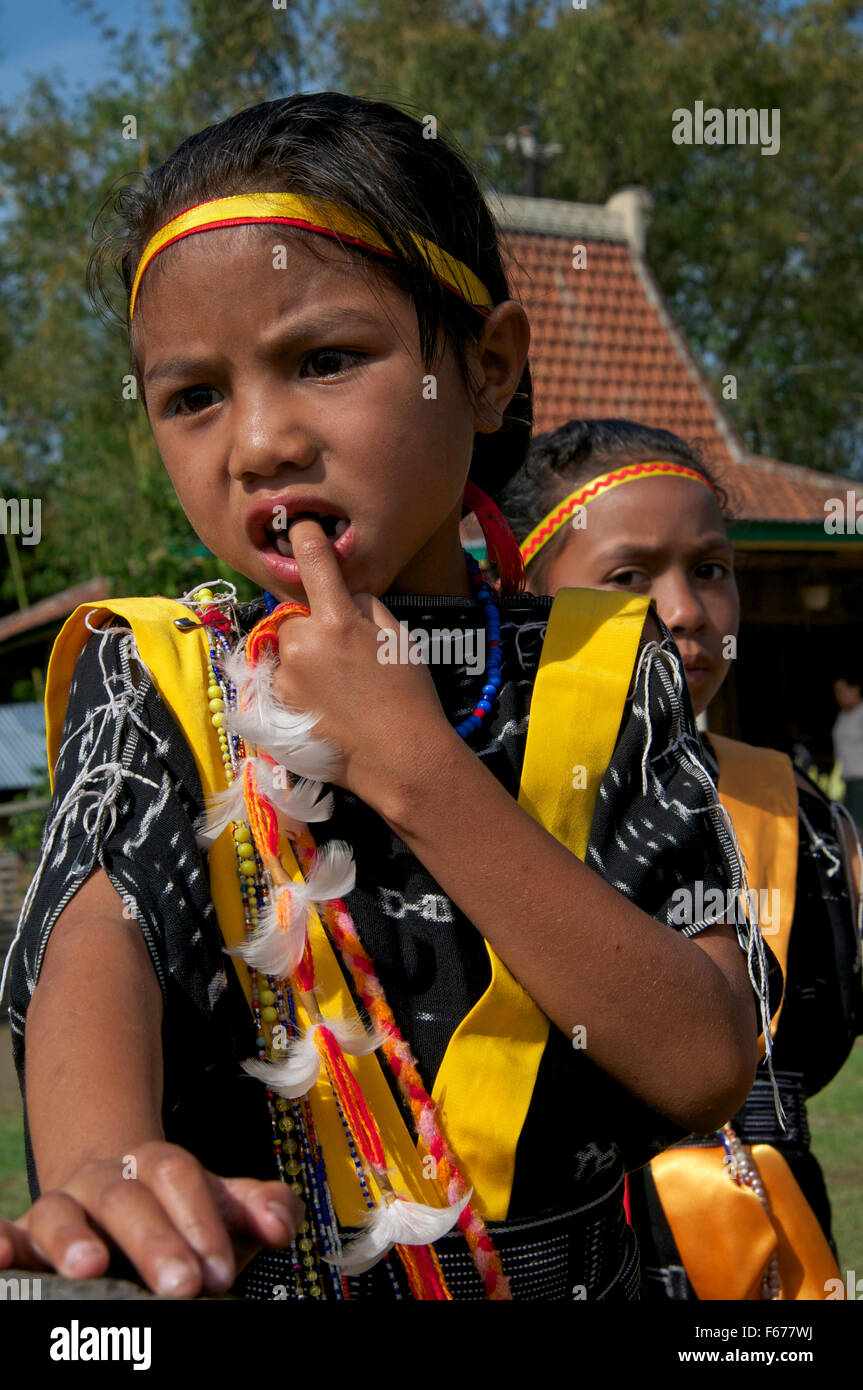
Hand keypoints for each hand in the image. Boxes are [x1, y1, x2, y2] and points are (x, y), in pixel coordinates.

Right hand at [0, 1141, 303, 1297]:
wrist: (116, 1187)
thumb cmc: (177, 1209)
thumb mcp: (220, 1204)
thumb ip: (259, 1206)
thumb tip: (279, 1225)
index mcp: (156, 1166)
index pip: (179, 1178)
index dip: (201, 1220)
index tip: (220, 1270)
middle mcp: (106, 1180)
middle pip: (127, 1198)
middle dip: (155, 1240)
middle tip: (182, 1285)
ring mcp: (63, 1206)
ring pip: (63, 1212)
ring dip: (73, 1237)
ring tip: (90, 1267)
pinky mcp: (27, 1235)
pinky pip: (12, 1233)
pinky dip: (0, 1241)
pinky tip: (0, 1253)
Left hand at [269, 517, 458, 807]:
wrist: (398, 758)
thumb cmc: (409, 695)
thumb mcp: (397, 636)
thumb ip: (363, 604)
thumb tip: (343, 589)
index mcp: (337, 620)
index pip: (312, 560)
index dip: (306, 536)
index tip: (300, 525)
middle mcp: (302, 643)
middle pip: (295, 615)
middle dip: (312, 624)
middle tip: (344, 653)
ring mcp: (284, 677)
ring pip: (286, 648)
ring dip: (302, 655)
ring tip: (338, 685)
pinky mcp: (276, 704)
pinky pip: (281, 679)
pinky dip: (296, 684)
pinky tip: (326, 704)